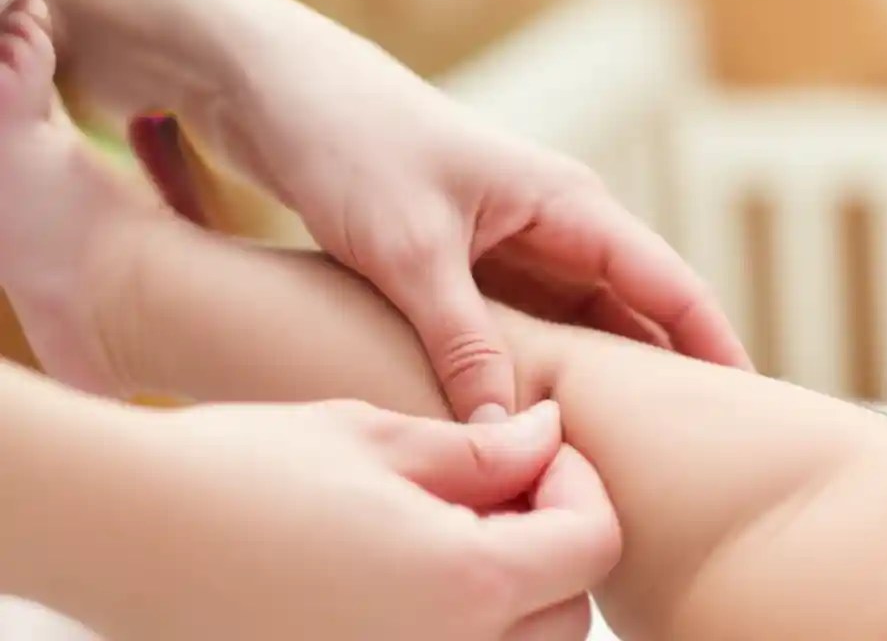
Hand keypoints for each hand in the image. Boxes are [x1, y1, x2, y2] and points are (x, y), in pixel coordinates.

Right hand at [42, 399, 619, 640]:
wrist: (120, 531)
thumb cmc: (241, 470)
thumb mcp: (377, 439)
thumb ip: (485, 450)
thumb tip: (549, 437)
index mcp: (463, 587)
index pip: (592, 548)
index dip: (581, 487)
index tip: (537, 450)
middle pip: (568, 615)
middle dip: (556, 544)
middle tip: (501, 486)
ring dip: (515, 595)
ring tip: (454, 529)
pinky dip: (459, 626)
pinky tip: (411, 575)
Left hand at [185, 15, 750, 417]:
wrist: (278, 93)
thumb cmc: (353, 144)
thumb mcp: (410, 251)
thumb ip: (463, 343)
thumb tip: (507, 435)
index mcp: (568, 205)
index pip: (668, 285)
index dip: (714, 346)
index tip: (751, 408)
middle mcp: (555, 227)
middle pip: (635, 315)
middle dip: (666, 379)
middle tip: (694, 460)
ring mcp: (514, 249)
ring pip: (580, 330)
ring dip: (599, 385)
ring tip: (626, 458)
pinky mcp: (471, 268)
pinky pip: (526, 332)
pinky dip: (538, 377)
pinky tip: (541, 425)